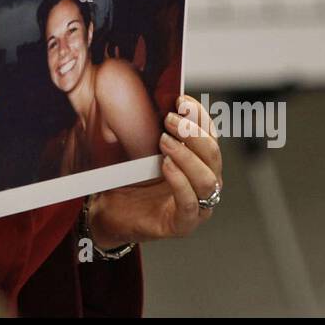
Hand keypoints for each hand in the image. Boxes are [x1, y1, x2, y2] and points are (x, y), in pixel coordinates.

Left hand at [89, 94, 221, 246]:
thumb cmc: (130, 179)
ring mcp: (198, 206)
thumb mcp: (143, 149)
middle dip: (193, 133)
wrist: (111, 213)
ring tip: (164, 142)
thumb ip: (155, 129)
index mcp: (200, 162)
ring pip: (207, 179)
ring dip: (187, 156)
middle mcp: (206, 183)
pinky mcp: (183, 225)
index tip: (181, 100)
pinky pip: (190, 203)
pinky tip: (166, 166)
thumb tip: (157, 101)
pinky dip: (180, 182)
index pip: (210, 135)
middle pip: (213, 155)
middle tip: (169, 120)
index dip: (199, 116)